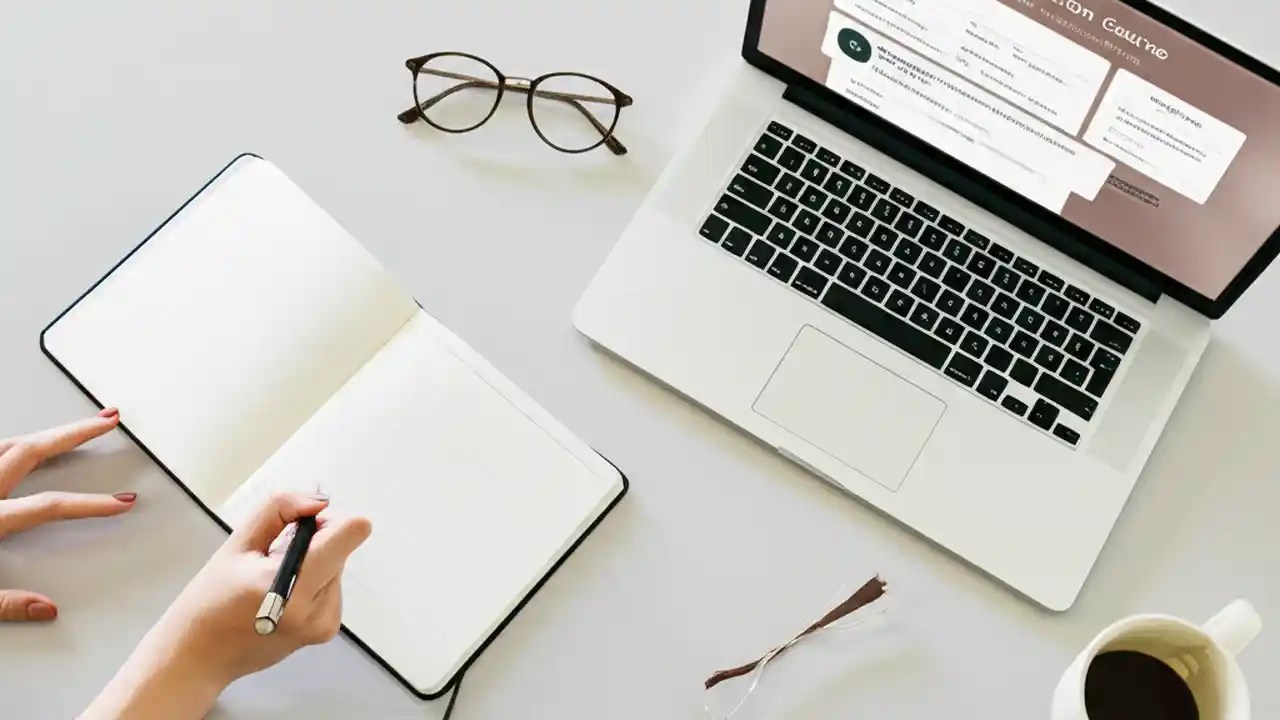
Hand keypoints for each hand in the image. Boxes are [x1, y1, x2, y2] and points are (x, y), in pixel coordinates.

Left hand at [0, 408, 134, 621]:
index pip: (49, 506)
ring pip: (5, 442)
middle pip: (32, 450)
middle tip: (107, 420)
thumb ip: (3, 603)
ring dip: (43, 431)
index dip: (90, 504)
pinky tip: (15, 441)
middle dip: (75, 432)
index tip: (120, 501)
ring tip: (72, 425)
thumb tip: (44, 608)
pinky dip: (6, 442)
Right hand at [82, 492, 371, 719]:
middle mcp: (316, 608)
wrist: (200, 656)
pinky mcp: (325, 631)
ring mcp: (324, 624)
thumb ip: (281, 510)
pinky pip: (331, 587)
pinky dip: (311, 583)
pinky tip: (281, 597)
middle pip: (342, 547)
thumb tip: (321, 500)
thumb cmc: (210, 601)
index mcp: (292, 584)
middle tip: (270, 560)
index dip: (327, 520)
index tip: (299, 527)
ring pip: (337, 565)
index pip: (350, 532)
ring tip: (271, 582)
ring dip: (311, 564)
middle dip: (312, 544)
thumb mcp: (237, 543)